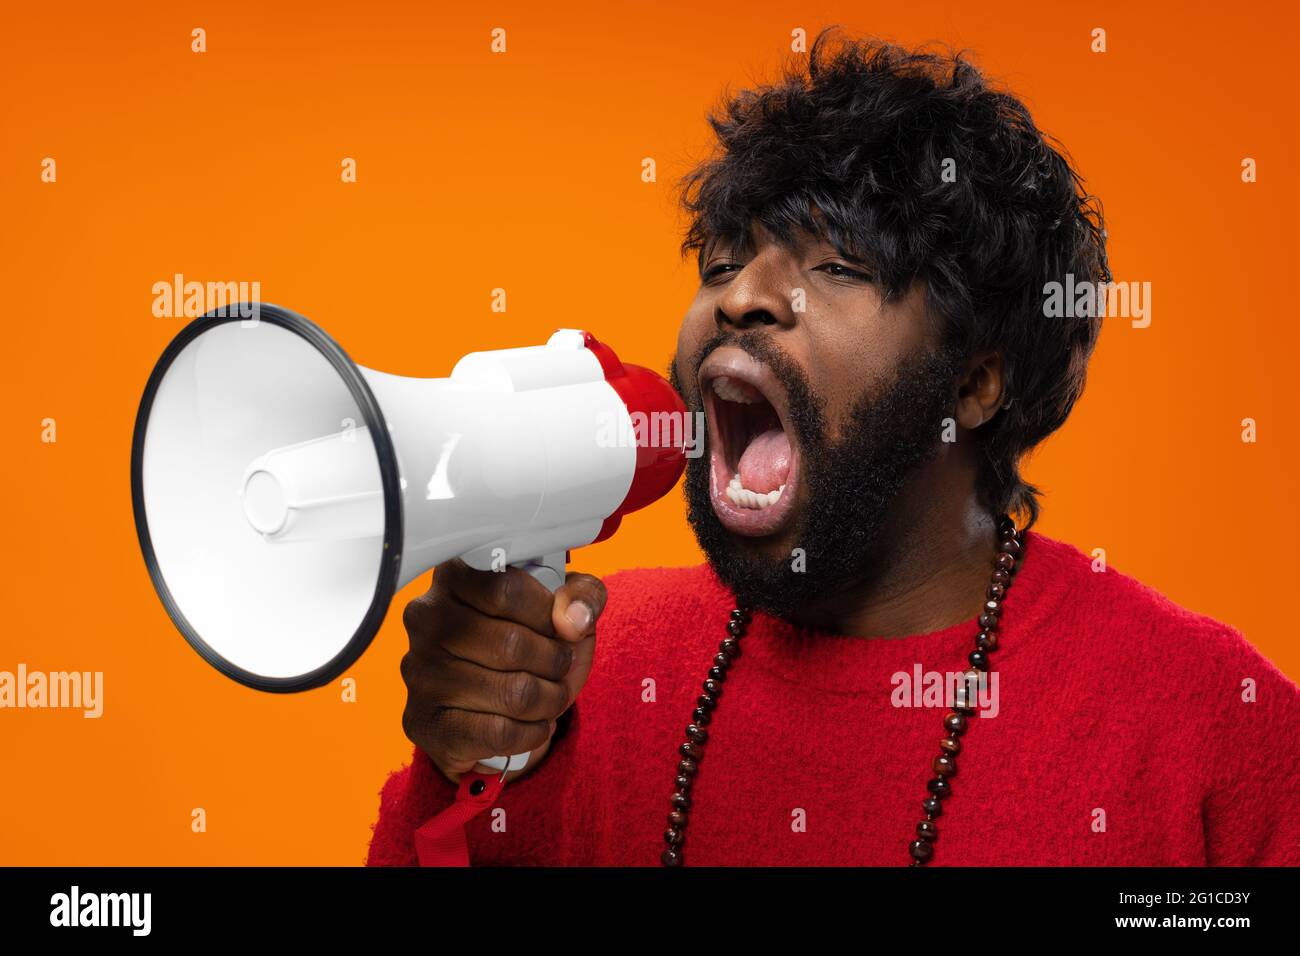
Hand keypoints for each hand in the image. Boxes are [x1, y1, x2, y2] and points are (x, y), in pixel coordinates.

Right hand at [399, 558, 604, 784]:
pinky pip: (500, 733)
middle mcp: (426, 619)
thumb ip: (581, 595)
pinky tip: (535, 724)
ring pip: (514, 694)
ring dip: (551, 700)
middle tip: (562, 668)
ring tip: (552, 696)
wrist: (485, 703)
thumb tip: (573, 621)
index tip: (558, 627)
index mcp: (455, 576)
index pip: (506, 588)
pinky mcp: (425, 722)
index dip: (546, 613)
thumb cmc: (525, 642)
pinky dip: (533, 732)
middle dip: (555, 662)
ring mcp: (420, 672)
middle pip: (513, 645)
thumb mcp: (561, 606)